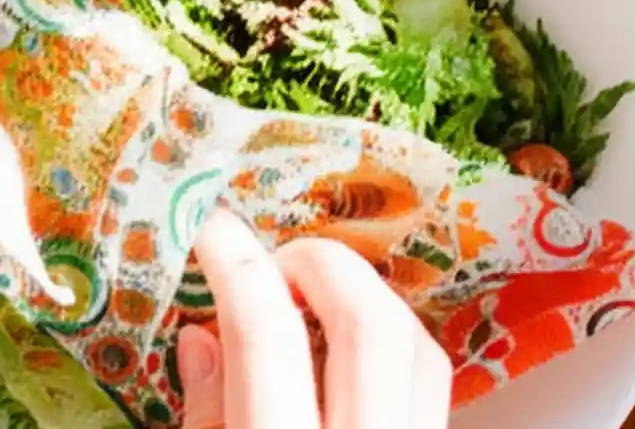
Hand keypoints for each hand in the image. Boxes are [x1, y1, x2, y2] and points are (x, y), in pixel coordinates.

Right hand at [177, 208, 451, 428]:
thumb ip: (206, 415)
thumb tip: (204, 334)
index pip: (266, 335)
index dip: (234, 262)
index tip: (210, 225)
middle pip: (367, 321)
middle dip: (314, 265)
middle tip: (268, 266)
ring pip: (416, 342)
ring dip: (361, 296)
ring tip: (306, 299)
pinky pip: (430, 379)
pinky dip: (391, 340)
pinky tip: (344, 342)